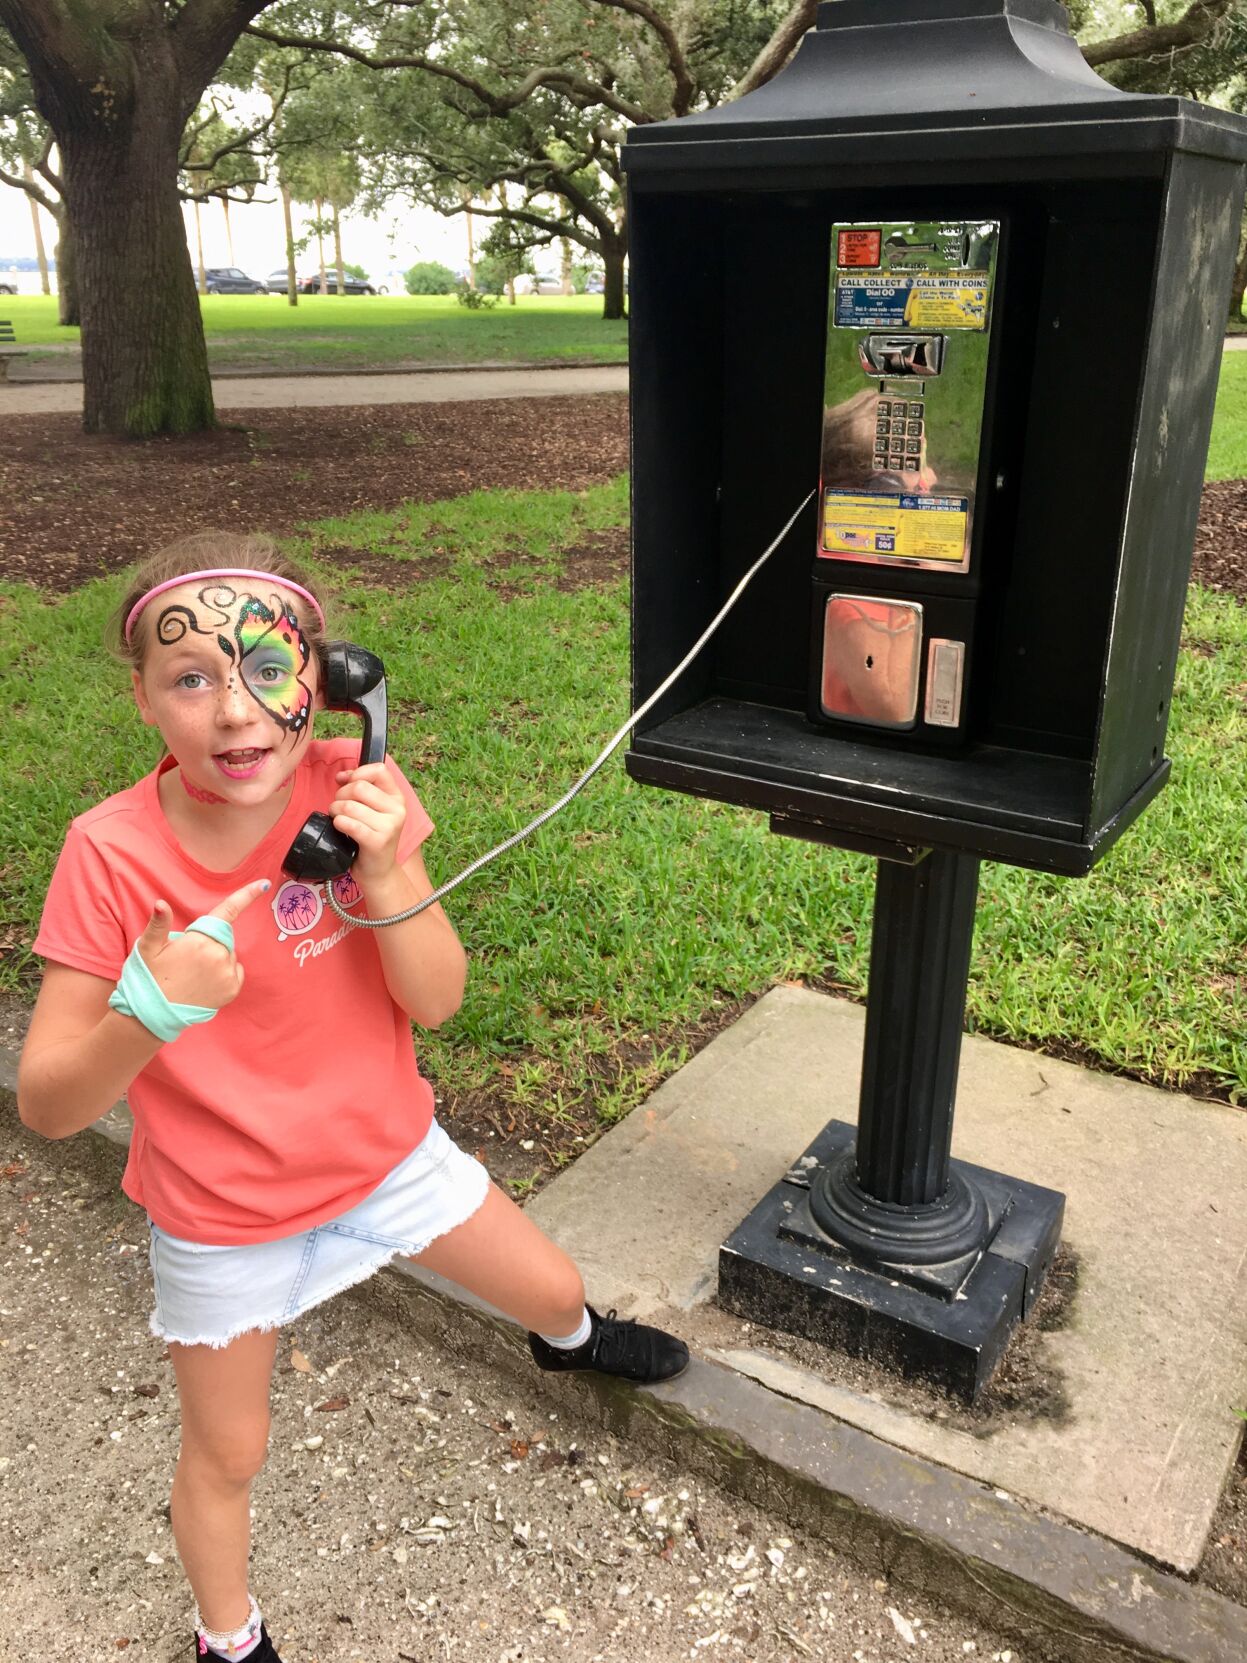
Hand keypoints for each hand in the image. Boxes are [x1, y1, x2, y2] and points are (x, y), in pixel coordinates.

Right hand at [135, 878, 268, 1010]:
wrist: (154, 1014)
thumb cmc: (149, 977)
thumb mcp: (148, 948)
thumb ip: (158, 924)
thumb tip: (160, 903)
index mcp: (199, 940)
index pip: (227, 912)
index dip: (246, 895)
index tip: (263, 884)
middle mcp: (218, 955)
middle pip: (223, 937)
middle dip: (210, 940)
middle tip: (188, 957)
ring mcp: (227, 974)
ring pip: (229, 954)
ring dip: (217, 957)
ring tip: (194, 972)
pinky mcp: (232, 989)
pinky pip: (236, 971)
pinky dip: (226, 972)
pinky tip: (206, 981)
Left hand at [329, 761, 405, 883]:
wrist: (378, 871)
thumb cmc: (370, 837)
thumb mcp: (372, 809)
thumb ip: (360, 788)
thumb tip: (341, 776)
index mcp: (397, 798)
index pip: (379, 770)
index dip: (358, 773)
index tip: (347, 783)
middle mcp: (398, 810)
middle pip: (359, 786)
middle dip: (341, 795)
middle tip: (339, 808)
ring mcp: (390, 826)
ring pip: (350, 805)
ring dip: (336, 811)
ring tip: (338, 819)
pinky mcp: (377, 842)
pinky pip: (349, 823)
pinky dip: (339, 823)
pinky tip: (340, 828)